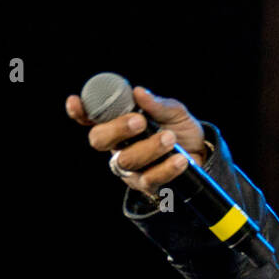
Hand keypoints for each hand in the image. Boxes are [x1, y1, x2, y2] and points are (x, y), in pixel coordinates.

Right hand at [65, 84, 207, 198]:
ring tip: (171, 138)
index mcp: (117, 124)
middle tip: (139, 121)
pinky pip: (150, 179)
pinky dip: (166, 168)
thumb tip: (139, 92)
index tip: (76, 102)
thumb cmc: (180, 129)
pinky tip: (180, 159)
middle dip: (117, 129)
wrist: (202, 154)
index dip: (79, 112)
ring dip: (149, 148)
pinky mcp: (146, 185)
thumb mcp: (173, 112)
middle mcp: (117, 147)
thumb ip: (156, 104)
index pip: (91, 118)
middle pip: (99, 140)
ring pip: (126, 160)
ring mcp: (130, 169)